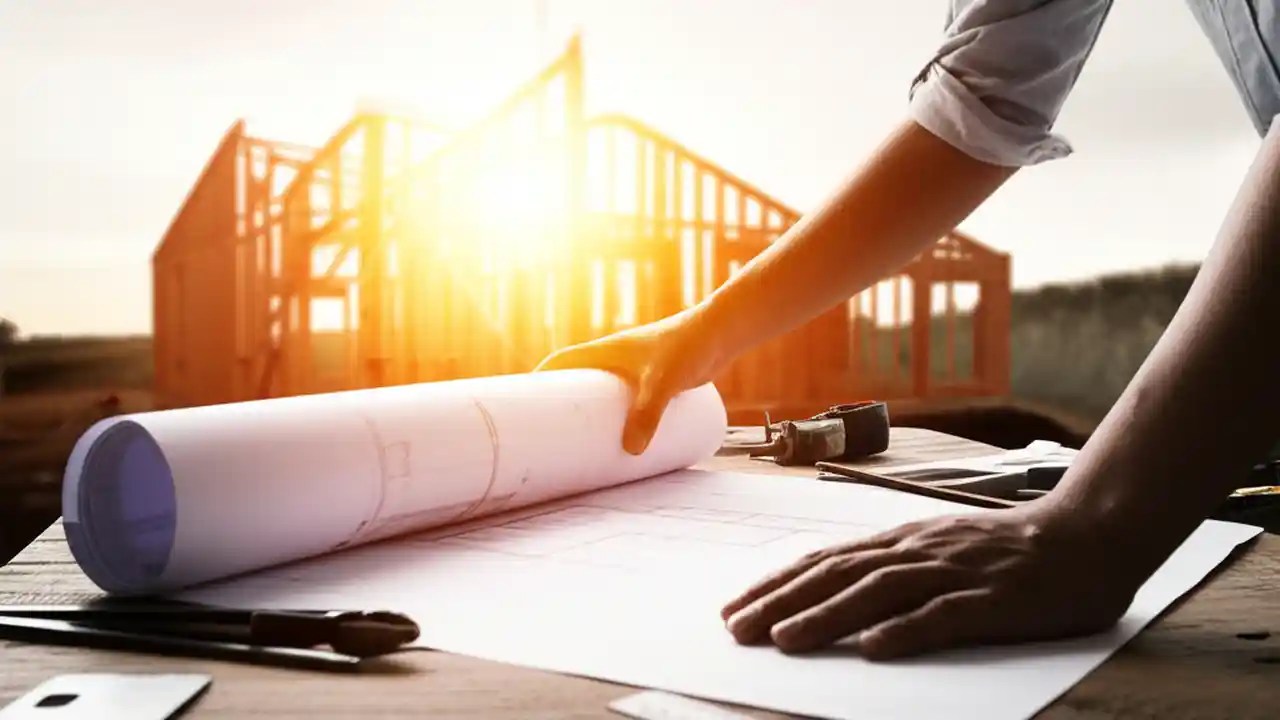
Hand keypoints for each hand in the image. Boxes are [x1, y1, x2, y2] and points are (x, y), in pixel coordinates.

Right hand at [535, 308, 727, 454]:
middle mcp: (614, 362)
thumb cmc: (689, 346)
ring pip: (602, 397)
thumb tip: (631, 450)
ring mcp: (634, 373)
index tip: (521, 406)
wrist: (721, 333)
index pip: (560, 364)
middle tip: (551, 439)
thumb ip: (648, 414)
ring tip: (584, 449)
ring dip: (591, 417)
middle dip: (563, 409)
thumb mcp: (663, 383)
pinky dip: (618, 419)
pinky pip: (625, 404)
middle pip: (577, 385)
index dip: (539, 382)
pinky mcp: (653, 383)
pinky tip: (622, 441)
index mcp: (604, 353)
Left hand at [720, 504, 1139, 658]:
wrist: (1087, 534)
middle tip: (737, 629)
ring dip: (828, 616)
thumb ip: (895, 565)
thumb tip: (839, 588)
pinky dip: (906, 631)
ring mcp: (955, 572)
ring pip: (879, 593)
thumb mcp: (941, 546)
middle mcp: (919, 551)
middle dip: (782, 602)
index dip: (778, 584)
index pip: (827, 561)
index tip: (737, 606)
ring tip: (785, 640)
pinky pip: (945, 616)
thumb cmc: (1011, 548)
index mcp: (905, 541)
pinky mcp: (992, 600)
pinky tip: (874, 649)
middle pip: (838, 574)